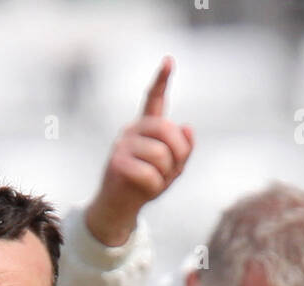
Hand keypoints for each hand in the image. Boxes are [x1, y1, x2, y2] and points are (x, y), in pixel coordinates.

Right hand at [85, 56, 194, 247]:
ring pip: (161, 155)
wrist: (119, 207)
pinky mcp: (117, 163)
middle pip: (168, 130)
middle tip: (174, 170)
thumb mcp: (172, 168)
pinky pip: (150, 174)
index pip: (153, 99)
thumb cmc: (146, 185)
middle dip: (179, 153)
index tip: (169, 60)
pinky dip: (155, 187)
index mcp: (146, 128)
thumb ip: (184, 149)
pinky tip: (145, 190)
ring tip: (156, 181)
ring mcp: (122, 145)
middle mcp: (132, 130)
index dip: (162, 80)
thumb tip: (187, 127)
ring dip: (166, 174)